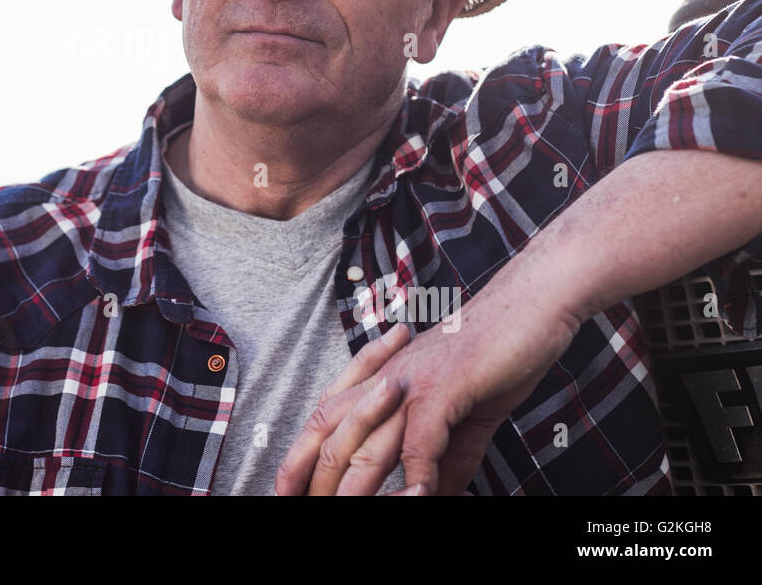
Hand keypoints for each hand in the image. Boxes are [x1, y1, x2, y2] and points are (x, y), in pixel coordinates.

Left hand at [276, 257, 582, 494]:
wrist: (530, 304)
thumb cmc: (494, 353)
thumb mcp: (463, 415)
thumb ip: (444, 458)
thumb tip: (432, 493)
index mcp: (379, 381)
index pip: (323, 424)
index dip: (299, 460)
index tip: (287, 491)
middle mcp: (384, 380)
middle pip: (332, 438)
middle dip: (315, 482)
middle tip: (302, 510)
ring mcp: (411, 382)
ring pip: (367, 444)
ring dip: (355, 489)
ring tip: (344, 513)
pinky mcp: (444, 387)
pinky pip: (421, 440)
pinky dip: (418, 476)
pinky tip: (419, 497)